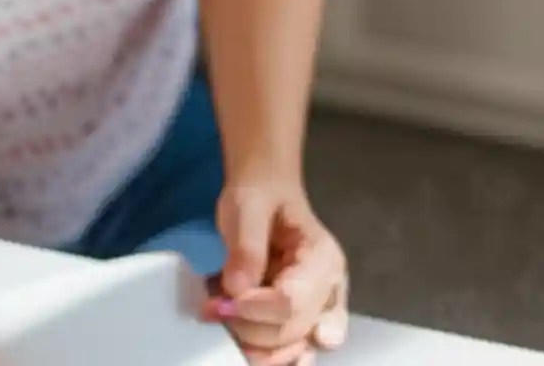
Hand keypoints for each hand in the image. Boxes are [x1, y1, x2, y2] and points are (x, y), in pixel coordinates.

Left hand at [204, 182, 348, 365]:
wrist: (264, 193)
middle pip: (292, 330)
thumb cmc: (260, 196)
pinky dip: (270, 355)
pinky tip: (247, 352)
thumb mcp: (248, 208)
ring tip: (225, 325)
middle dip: (248, 328)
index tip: (221, 302)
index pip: (292, 301)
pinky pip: (293, 350)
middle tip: (213, 308)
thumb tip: (238, 289)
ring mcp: (318, 309)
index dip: (254, 308)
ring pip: (295, 348)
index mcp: (323, 260)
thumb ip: (246, 248)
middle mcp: (329, 291)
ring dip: (257, 349)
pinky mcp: (300, 319)